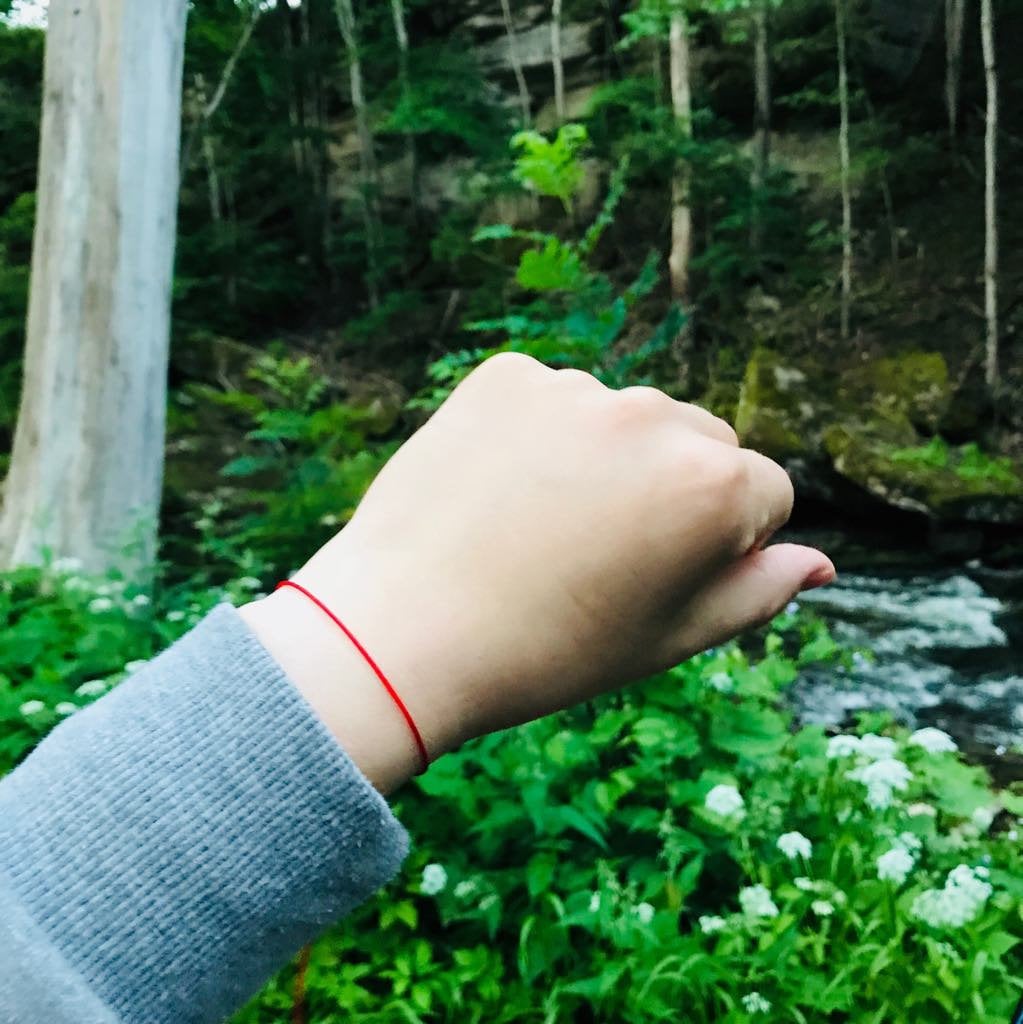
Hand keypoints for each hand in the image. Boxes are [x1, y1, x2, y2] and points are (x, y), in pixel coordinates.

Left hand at [241, 354, 833, 790]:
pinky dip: (542, 435)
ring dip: (607, 459)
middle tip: (601, 555)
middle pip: (701, 443)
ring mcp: (576, 387)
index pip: (766, 494)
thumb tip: (822, 563)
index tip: (660, 578)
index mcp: (714, 486)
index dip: (721, 545)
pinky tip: (502, 491)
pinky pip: (552, 398)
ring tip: (543, 527)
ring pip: (626, 419)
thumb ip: (757, 593)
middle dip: (674, 490)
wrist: (402, 631)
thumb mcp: (668, 639)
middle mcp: (655, 417)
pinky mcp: (507, 373)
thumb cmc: (547, 651)